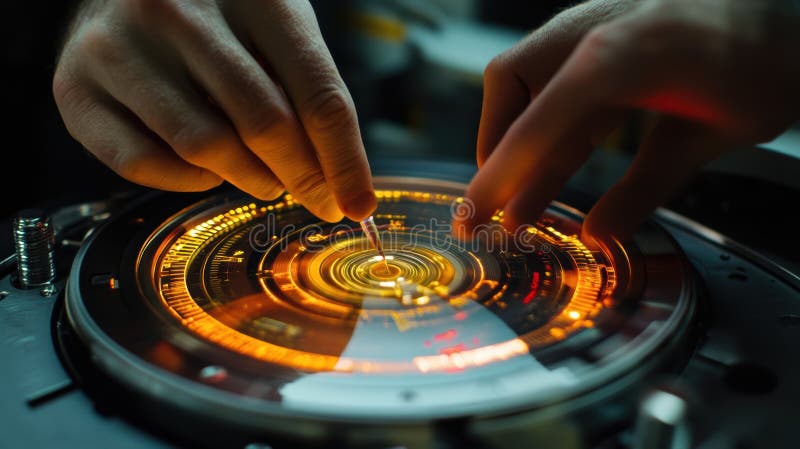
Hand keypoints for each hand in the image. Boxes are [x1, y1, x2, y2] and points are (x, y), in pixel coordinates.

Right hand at [53, 0, 375, 222]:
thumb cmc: (217, 15)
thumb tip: (338, 180)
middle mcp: (177, 11)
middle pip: (264, 123)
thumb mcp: (277, 27)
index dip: (344, 161)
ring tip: (264, 177)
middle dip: (302, 176)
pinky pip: (141, 164)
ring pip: (205, 147)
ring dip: (249, 179)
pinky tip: (205, 169)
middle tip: (315, 196)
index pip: (318, 93)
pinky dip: (185, 182)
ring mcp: (119, 46)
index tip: (358, 203)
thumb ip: (307, 92)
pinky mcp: (74, 85)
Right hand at [457, 0, 799, 241]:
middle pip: (511, 85)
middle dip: (496, 150)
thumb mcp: (712, 132)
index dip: (498, 174)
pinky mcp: (614, 33)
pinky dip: (552, 125)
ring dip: (523, 143)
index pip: (532, 121)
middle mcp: (598, 30)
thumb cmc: (774, 55)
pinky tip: (559, 167)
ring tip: (521, 204)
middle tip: (489, 209)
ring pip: (532, 82)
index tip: (476, 214)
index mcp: (619, 54)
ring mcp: (602, 25)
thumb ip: (646, 184)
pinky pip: (562, 80)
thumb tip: (599, 232)